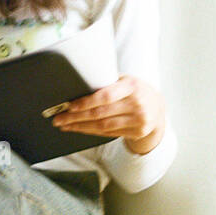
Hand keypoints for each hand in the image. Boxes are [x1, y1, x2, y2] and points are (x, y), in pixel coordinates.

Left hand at [51, 75, 165, 153]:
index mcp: (132, 87)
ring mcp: (139, 121)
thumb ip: (107, 83)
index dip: (87, 102)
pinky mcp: (137, 132)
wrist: (157, 107)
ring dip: (80, 127)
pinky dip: (91, 131)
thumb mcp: (125, 81)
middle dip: (76, 117)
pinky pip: (108, 133)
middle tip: (59, 118)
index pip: (106, 96)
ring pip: (103, 126)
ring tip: (64, 125)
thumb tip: (77, 86)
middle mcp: (137, 104)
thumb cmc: (134, 90)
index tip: (70, 106)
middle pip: (101, 114)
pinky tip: (79, 129)